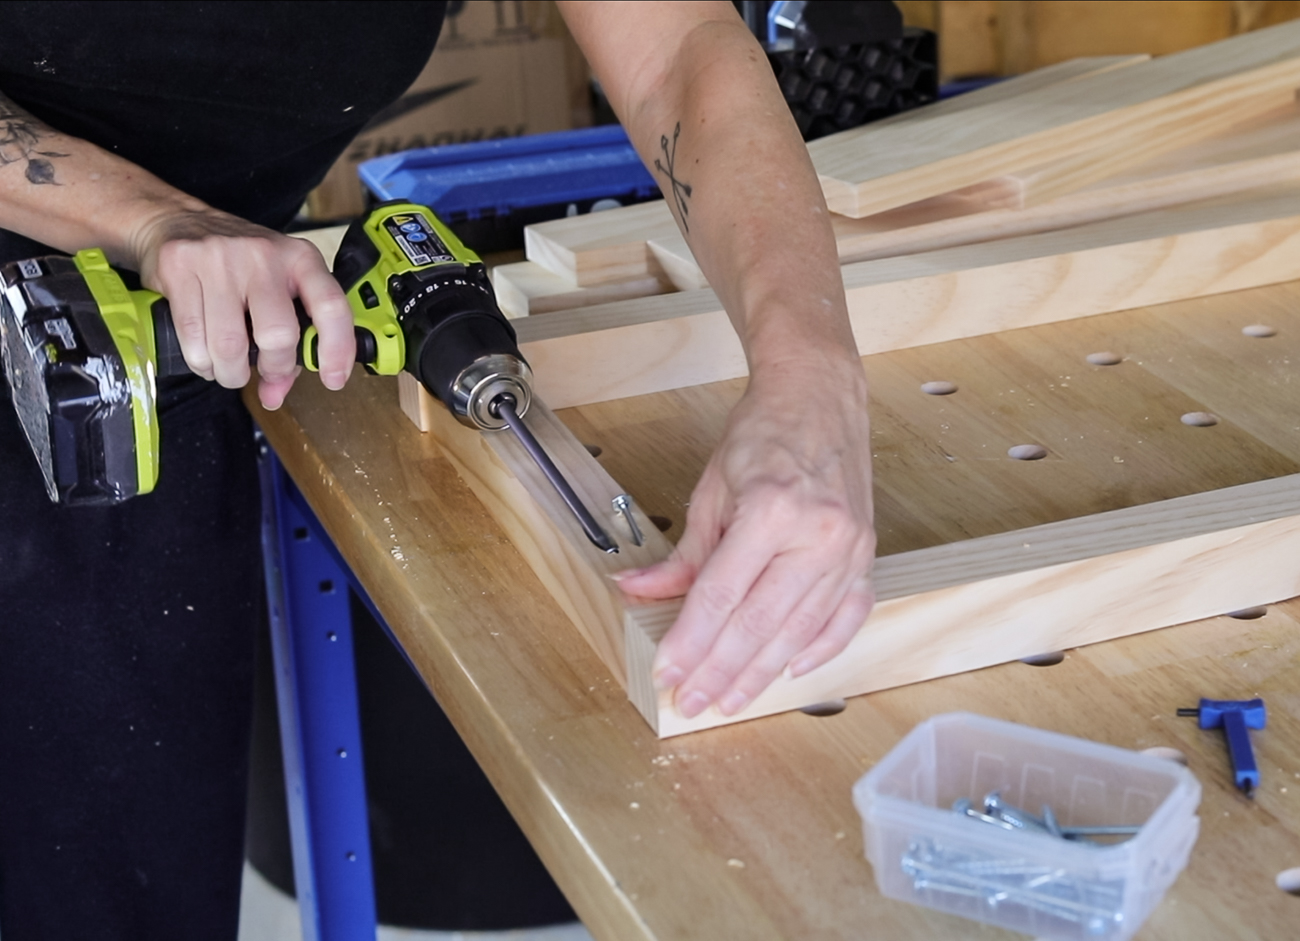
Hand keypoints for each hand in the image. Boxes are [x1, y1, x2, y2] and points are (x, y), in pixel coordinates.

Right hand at [131, 206, 354, 409]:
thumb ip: (288, 341)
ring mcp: (220, 258)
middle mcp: (263, 254)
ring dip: (230, 372)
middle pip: (278, 335)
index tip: (333, 379)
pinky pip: (193, 338)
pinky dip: (201, 362)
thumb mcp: (276, 288)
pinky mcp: (180, 267)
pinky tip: (205, 357)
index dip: (337, 349)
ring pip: (230, 345)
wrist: (177, 219)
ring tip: (229, 368)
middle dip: (273, 368)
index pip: (331, 306)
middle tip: (264, 372)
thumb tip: (275, 393)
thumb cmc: (238, 264)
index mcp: (299, 258)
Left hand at [615, 358, 875, 718]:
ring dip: (761, 673)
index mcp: (771, 511)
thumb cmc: (764, 435)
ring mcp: (849, 550)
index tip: (668, 674)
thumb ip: (682, 554)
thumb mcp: (711, 489)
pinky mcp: (866, 556)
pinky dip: (820, 650)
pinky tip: (791, 672)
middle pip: (759, 624)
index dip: (690, 643)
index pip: (720, 597)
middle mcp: (817, 535)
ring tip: (731, 699)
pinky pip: (846, 618)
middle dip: (721, 671)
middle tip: (693, 702)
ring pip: (800, 631)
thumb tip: (639, 593)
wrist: (819, 398)